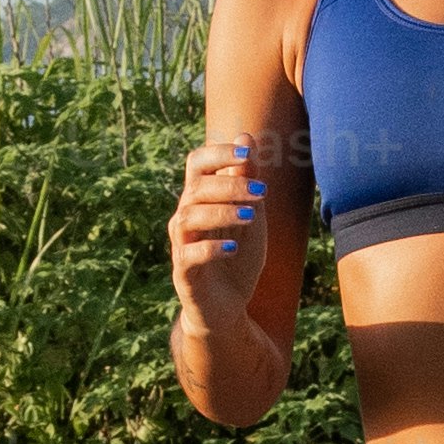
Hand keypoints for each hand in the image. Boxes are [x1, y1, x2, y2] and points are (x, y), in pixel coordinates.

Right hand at [169, 136, 267, 326]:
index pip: (196, 163)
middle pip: (196, 188)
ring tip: (250, 216)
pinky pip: (188, 255)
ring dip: (222, 211)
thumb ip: (247, 181)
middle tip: (261, 192)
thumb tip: (246, 135)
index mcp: (199, 200)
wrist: (227, 308)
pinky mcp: (184, 274)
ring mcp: (181, 246)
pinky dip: (210, 248)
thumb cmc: (237, 259)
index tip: (246, 155)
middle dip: (230, 185)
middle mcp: (185, 218)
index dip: (217, 153)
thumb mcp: (251, 216)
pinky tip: (233, 247)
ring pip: (188, 216)